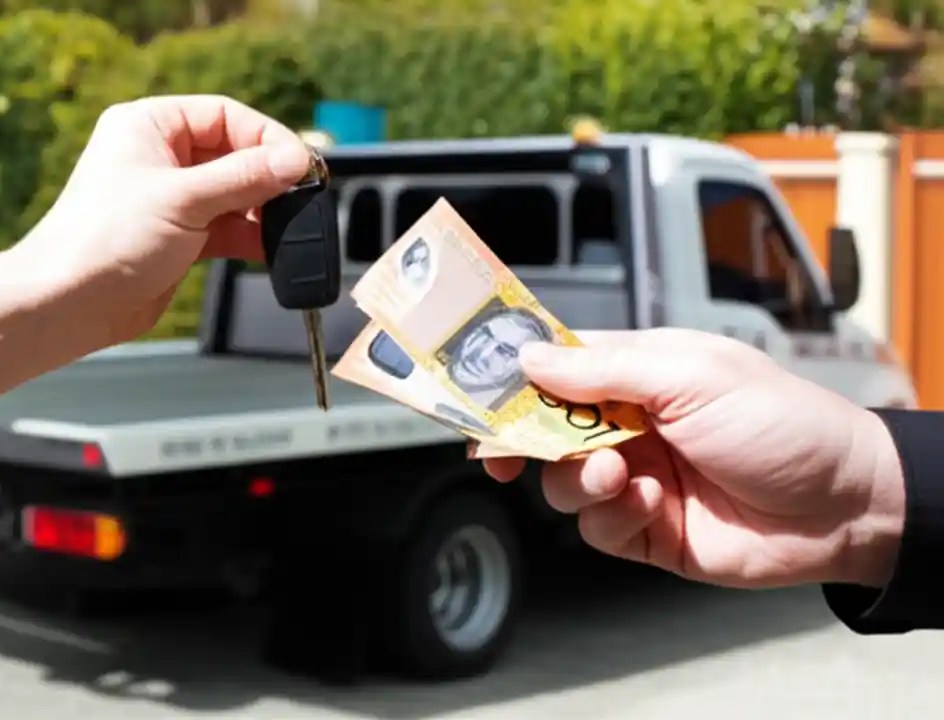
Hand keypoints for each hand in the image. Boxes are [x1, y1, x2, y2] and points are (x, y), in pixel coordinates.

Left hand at [15, 94, 312, 346]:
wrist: (68, 304)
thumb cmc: (103, 241)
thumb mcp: (184, 200)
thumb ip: (243, 178)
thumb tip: (293, 160)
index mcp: (149, 126)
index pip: (224, 116)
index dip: (266, 137)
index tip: (299, 162)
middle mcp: (159, 156)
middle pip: (233, 154)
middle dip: (267, 177)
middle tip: (300, 195)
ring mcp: (170, 198)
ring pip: (233, 193)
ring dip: (262, 210)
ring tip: (288, 225)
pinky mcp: (178, 236)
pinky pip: (227, 226)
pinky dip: (250, 236)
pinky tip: (272, 247)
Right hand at [483, 328, 906, 589]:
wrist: (845, 506)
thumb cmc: (782, 422)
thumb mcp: (690, 375)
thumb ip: (602, 368)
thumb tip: (526, 358)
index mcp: (637, 371)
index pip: (554, 366)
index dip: (509, 377)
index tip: (468, 389)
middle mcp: (628, 423)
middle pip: (542, 429)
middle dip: (521, 440)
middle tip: (501, 452)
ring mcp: (634, 476)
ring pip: (562, 482)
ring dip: (579, 479)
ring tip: (621, 474)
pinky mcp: (645, 530)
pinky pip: (595, 526)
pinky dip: (613, 516)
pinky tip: (651, 504)